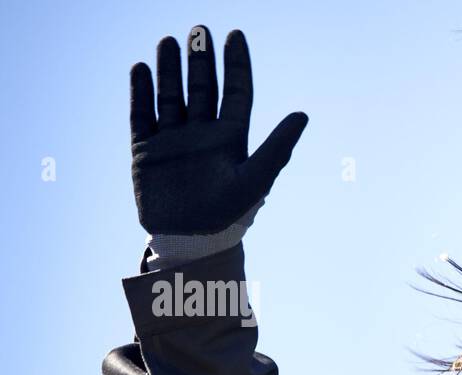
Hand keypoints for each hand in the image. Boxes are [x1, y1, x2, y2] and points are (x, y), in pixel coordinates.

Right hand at [130, 25, 307, 234]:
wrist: (190, 241)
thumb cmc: (230, 214)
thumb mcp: (256, 178)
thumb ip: (278, 146)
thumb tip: (303, 114)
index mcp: (232, 138)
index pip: (236, 92)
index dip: (236, 64)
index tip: (235, 34)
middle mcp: (204, 133)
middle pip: (203, 87)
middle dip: (201, 60)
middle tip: (199, 30)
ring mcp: (174, 139)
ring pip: (172, 95)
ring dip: (170, 69)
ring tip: (169, 41)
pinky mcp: (146, 148)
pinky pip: (142, 114)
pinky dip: (141, 92)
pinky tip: (142, 69)